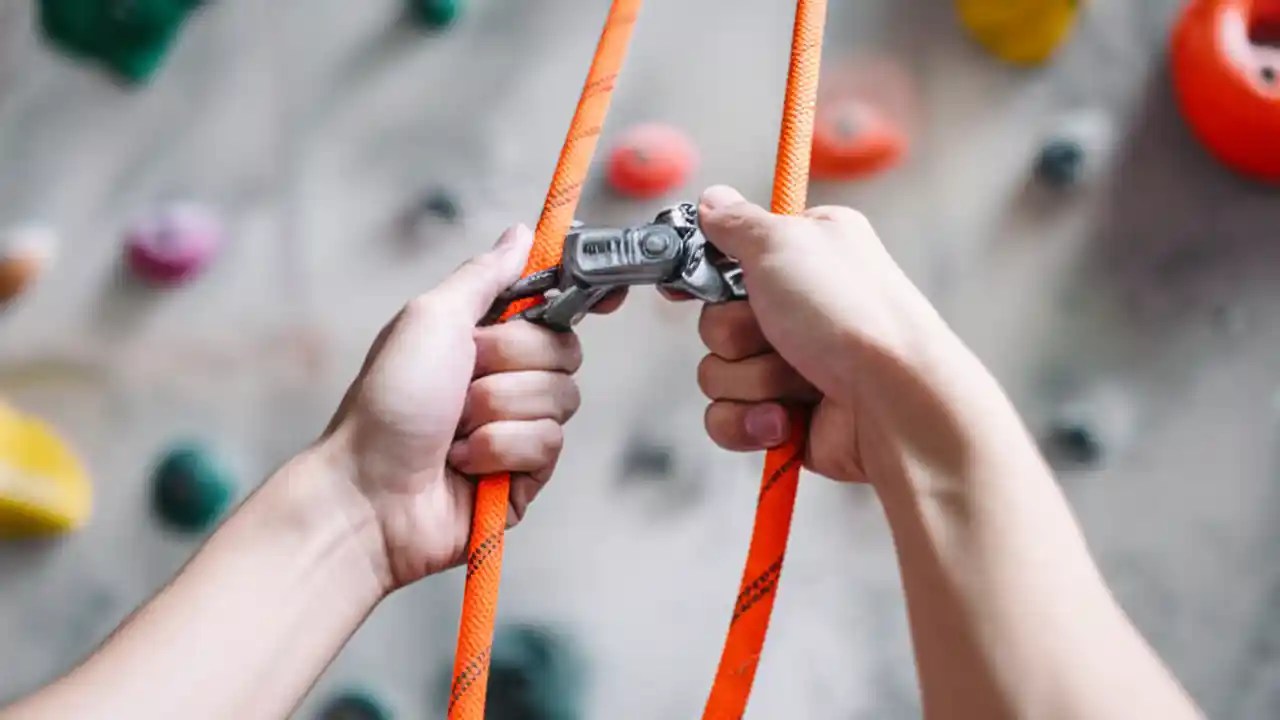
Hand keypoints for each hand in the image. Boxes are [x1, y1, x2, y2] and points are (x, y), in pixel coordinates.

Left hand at [319, 225, 593, 590]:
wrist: (369, 491)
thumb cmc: (387, 403)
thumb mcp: (430, 318)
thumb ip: (483, 276)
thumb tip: (520, 234)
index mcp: (483, 336)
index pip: (553, 308)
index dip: (579, 298)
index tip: (603, 296)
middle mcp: (505, 378)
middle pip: (565, 350)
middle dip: (510, 362)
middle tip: (463, 376)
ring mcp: (517, 427)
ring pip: (561, 399)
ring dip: (498, 410)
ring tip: (454, 428)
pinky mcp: (525, 475)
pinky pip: (548, 444)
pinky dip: (501, 450)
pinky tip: (464, 462)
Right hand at [692, 185, 965, 485]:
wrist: (898, 408)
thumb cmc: (853, 318)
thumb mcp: (784, 244)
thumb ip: (738, 223)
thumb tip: (711, 199)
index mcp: (804, 255)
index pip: (728, 258)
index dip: (703, 273)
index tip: (685, 286)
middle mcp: (799, 308)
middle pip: (714, 320)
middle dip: (738, 334)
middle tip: (778, 331)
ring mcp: (793, 366)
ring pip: (717, 372)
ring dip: (752, 380)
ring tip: (801, 380)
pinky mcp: (786, 417)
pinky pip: (727, 419)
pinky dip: (751, 421)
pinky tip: (787, 420)